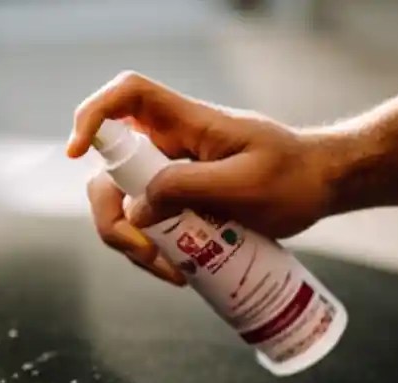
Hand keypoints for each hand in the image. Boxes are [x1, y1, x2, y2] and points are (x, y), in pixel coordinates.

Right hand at [71, 72, 344, 283]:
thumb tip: (136, 211)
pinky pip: (144, 224)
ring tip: (173, 271)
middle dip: (112, 216)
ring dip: (133, 244)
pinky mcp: (176, 199)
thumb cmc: (293, 177)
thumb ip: (187, 188)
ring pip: (121, 204)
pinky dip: (151, 251)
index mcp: (186, 122)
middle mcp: (168, 143)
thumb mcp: (246, 185)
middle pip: (109, 169)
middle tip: (145, 252)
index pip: (127, 96)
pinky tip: (180, 270)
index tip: (78, 152)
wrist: (319, 188)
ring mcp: (169, 172)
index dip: (93, 115)